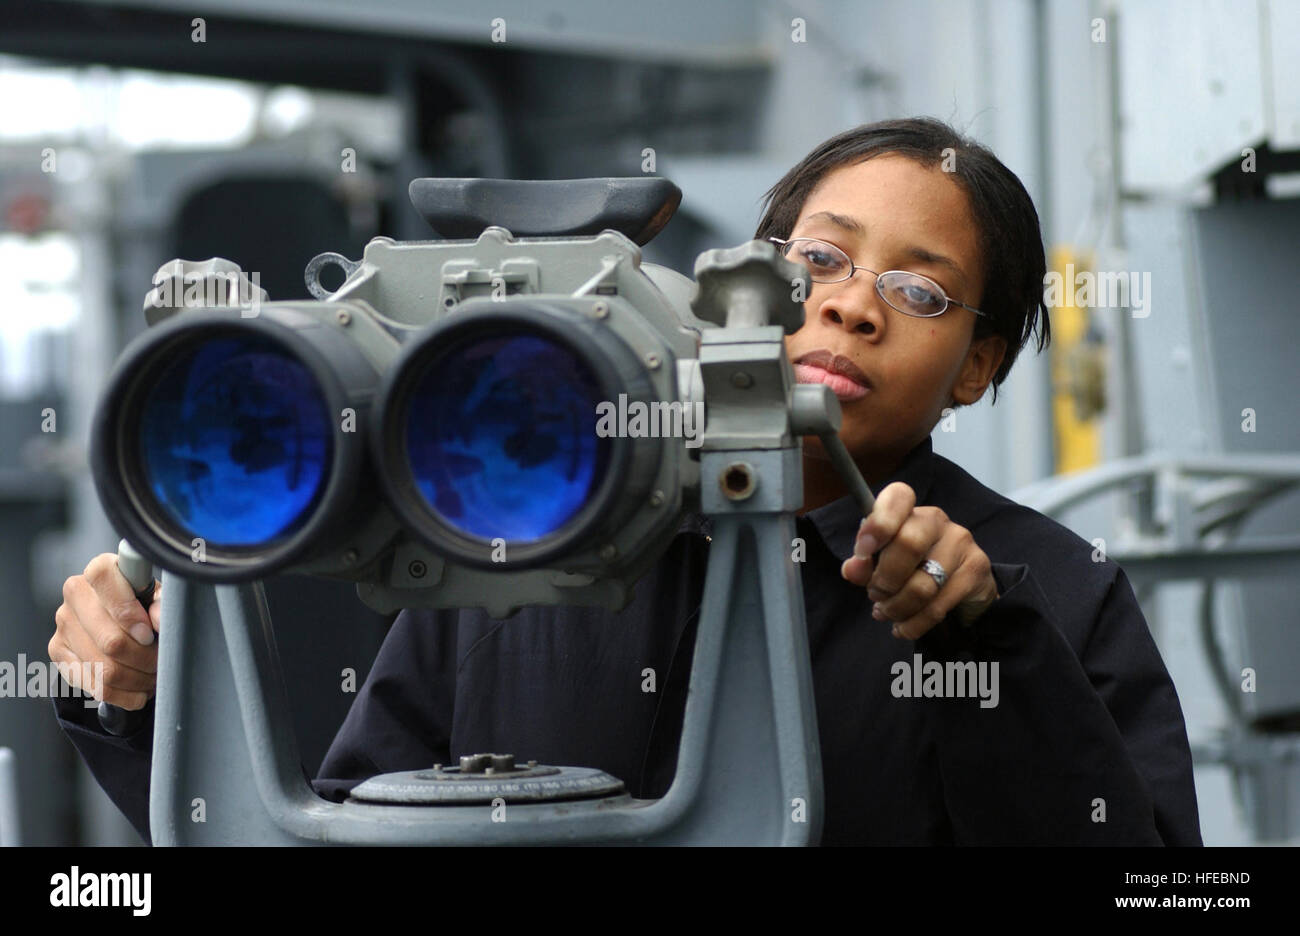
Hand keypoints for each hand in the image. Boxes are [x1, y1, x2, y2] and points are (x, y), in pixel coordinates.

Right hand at [49, 553, 161, 710]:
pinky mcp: (58, 651)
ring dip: (138, 680)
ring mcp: (63, 624)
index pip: (104, 581)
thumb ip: (163, 604)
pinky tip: (139, 690)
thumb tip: (159, 620)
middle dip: (145, 658)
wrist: (121, 621)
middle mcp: (76, 594)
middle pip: (110, 640)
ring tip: (154, 677)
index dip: (128, 611)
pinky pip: (95, 686)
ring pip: (105, 669)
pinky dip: (124, 694)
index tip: (149, 634)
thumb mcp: (160, 597)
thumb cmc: (146, 604)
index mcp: (101, 570)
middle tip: (162, 663)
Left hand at [840, 482, 998, 638]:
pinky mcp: (975, 570)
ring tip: (887, 613)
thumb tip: (852, 569)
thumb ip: (864, 564)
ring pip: (923, 584)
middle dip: (884, 579)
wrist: (964, 587)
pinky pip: (938, 606)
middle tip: (875, 595)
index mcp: (910, 511)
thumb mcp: (882, 563)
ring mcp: (960, 543)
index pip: (899, 497)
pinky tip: (903, 627)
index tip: (863, 551)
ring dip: (896, 607)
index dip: (878, 523)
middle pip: (908, 544)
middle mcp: (937, 520)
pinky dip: (913, 624)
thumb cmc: (914, 568)